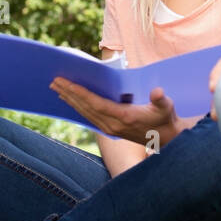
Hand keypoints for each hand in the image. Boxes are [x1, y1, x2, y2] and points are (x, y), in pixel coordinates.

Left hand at [51, 76, 182, 145]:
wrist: (166, 139)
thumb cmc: (165, 119)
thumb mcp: (166, 108)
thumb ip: (161, 100)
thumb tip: (157, 92)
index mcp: (123, 117)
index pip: (96, 103)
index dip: (80, 93)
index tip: (66, 83)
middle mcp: (112, 125)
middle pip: (85, 107)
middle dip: (69, 93)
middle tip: (54, 81)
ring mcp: (109, 128)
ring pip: (84, 112)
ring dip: (70, 100)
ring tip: (56, 88)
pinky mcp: (109, 129)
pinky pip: (88, 116)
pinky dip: (77, 107)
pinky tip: (70, 100)